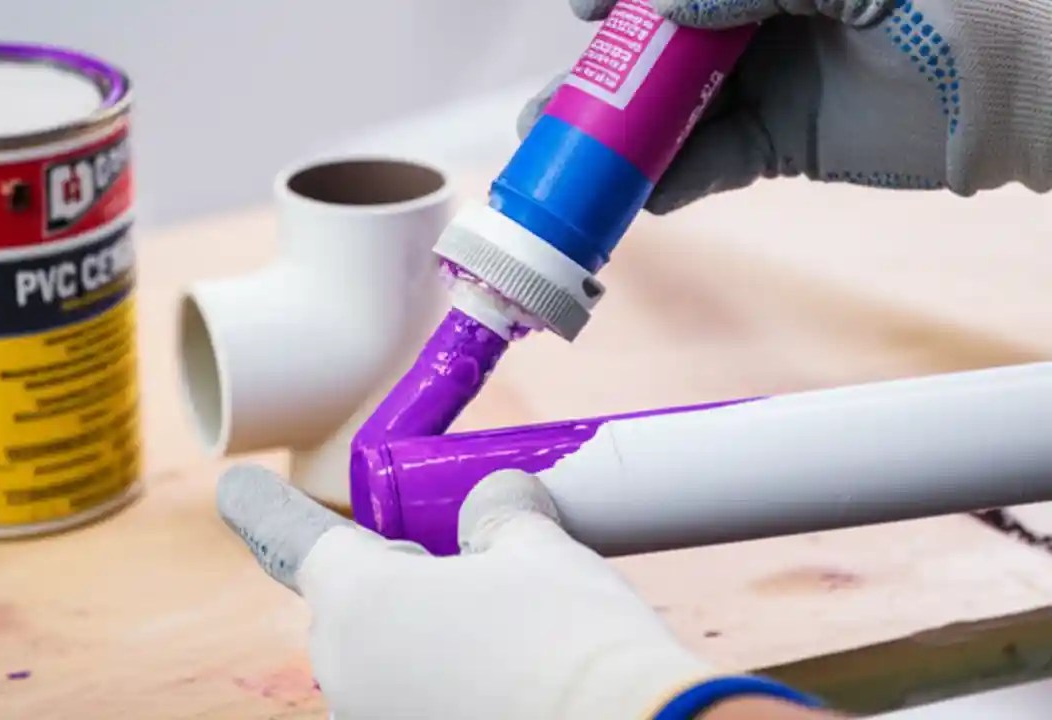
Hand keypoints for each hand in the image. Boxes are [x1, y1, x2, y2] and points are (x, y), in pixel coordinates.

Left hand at [217, 465, 826, 718]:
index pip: (297, 538)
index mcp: (357, 603)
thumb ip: (500, 516)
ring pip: (390, 667)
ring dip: (431, 646)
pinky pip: (415, 707)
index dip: (266, 508)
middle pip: (358, 609)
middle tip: (481, 578)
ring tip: (517, 646)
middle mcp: (345, 673)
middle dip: (406, 586)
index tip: (234, 486)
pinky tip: (512, 690)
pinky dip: (449, 693)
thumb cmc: (572, 639)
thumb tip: (499, 503)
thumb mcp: (538, 550)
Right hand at [521, 0, 1051, 212]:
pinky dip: (673, 180)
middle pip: (659, 50)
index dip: (623, 1)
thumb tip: (667, 10)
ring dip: (618, 137)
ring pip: (672, 109)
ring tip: (566, 161)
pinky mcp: (778, 144)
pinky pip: (711, 162)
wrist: (1008, 90)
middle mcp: (758, 23)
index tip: (585, 13)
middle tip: (553, 106)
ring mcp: (765, 83)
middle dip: (600, 78)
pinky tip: (637, 195)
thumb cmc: (941, 5)